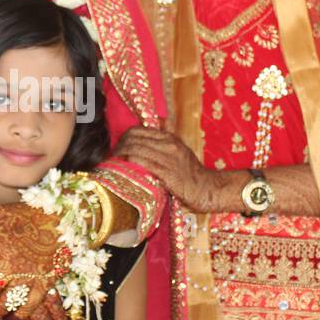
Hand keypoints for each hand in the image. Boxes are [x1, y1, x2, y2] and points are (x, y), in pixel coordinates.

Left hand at [114, 127, 231, 211]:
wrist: (207, 188)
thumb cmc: (190, 174)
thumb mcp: (178, 152)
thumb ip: (163, 145)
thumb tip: (146, 139)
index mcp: (169, 138)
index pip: (137, 130)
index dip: (123, 138)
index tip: (117, 149)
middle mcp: (168, 144)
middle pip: (133, 137)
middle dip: (118, 146)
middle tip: (112, 158)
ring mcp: (167, 157)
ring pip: (135, 148)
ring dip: (120, 155)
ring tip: (114, 164)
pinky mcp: (167, 172)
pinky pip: (142, 161)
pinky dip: (129, 162)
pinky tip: (122, 168)